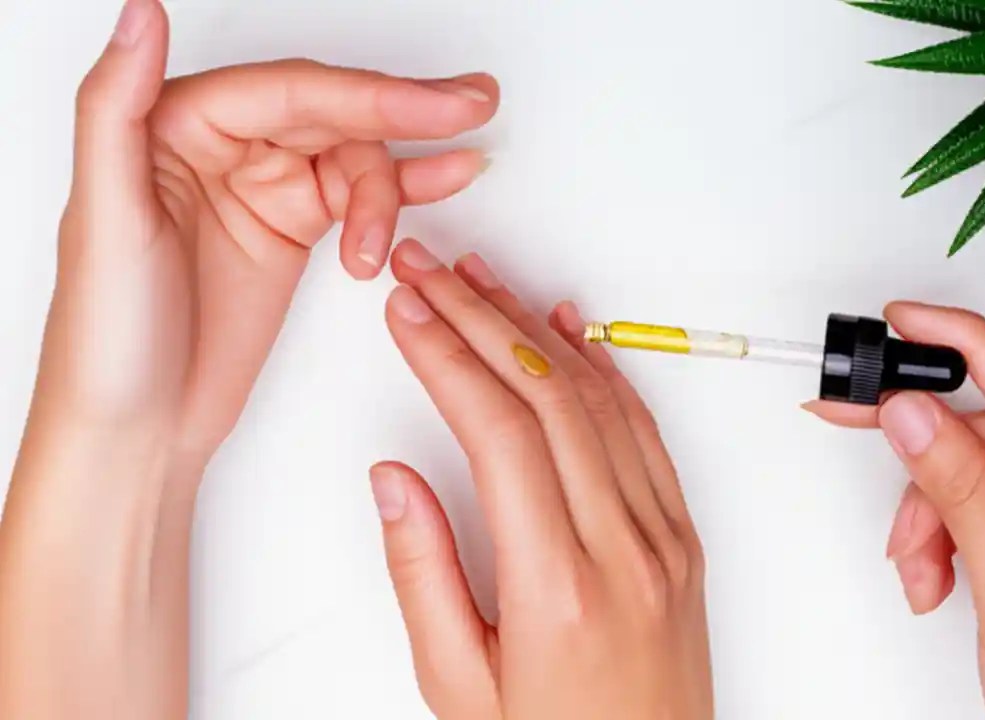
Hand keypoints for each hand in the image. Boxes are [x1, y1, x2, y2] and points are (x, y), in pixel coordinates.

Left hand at [37, 0, 495, 461]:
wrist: (136, 432)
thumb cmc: (106, 338)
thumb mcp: (102, 219)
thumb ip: (114, 106)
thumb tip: (140, 16)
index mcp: (174, 126)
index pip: (289, 92)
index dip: (369, 95)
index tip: (433, 107)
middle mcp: (221, 147)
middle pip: (332, 113)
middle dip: (405, 111)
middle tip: (471, 106)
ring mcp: (262, 188)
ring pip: (354, 154)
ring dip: (402, 174)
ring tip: (457, 175)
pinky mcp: (291, 230)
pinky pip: (359, 196)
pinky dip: (407, 189)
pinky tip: (447, 178)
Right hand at [367, 239, 713, 719]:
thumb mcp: (459, 683)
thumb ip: (423, 572)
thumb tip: (395, 476)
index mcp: (559, 587)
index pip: (499, 433)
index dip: (446, 357)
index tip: (406, 311)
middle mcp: (623, 548)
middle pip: (548, 395)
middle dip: (479, 317)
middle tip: (430, 271)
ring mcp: (663, 538)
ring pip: (600, 401)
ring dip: (537, 329)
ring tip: (483, 282)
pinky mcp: (682, 538)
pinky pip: (644, 432)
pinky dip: (605, 369)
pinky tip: (569, 329)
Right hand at [806, 303, 984, 719]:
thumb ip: (964, 499)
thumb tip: (915, 415)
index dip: (966, 347)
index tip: (906, 316)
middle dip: (925, 469)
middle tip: (846, 414)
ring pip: (975, 483)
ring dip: (928, 520)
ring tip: (919, 574)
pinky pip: (979, 519)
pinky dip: (941, 543)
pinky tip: (934, 580)